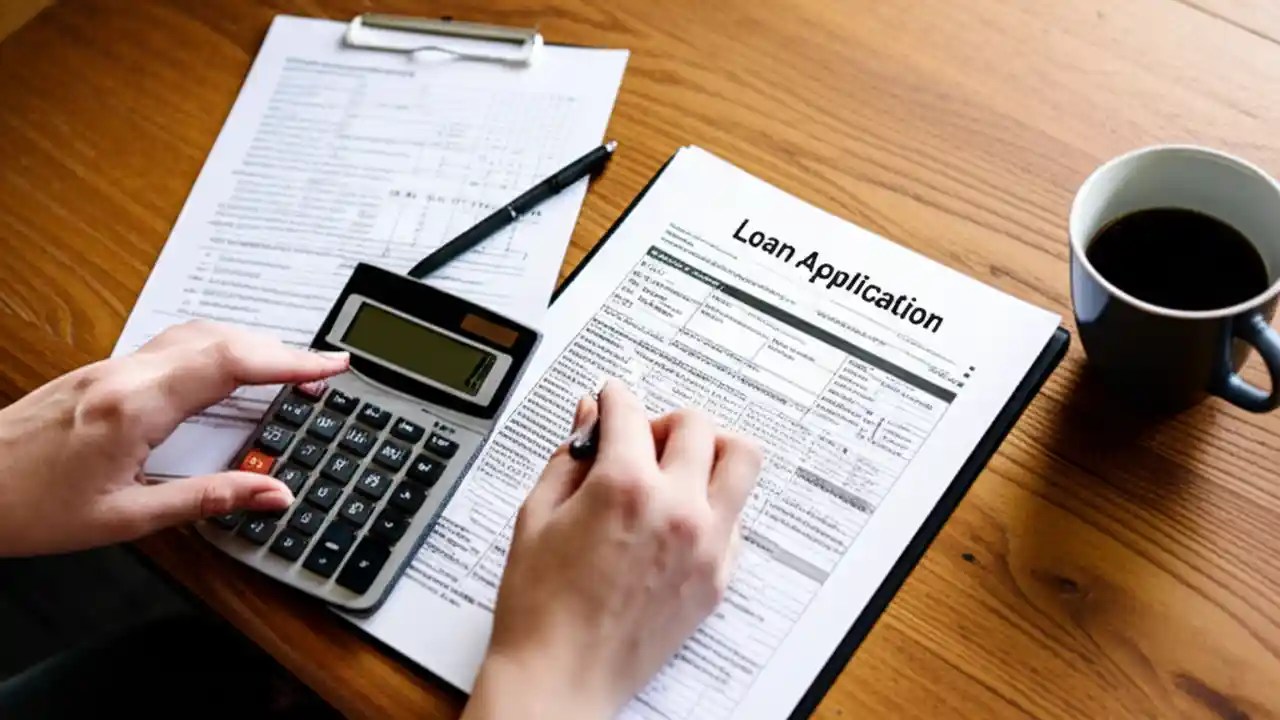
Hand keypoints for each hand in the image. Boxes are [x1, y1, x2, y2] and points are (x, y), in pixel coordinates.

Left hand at [0, 320, 348, 555]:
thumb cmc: (29, 507)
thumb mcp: (127, 517)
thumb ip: (208, 499)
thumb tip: (272, 493)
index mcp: (135, 407)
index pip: (231, 363)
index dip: (290, 360)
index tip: (331, 364)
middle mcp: (124, 375)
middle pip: (221, 338)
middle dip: (281, 350)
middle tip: (325, 369)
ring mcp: (110, 368)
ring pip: (197, 334)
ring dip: (249, 344)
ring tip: (287, 368)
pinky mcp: (101, 374)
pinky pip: (174, 344)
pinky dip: (218, 349)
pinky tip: (229, 369)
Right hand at [464, 380, 762, 719]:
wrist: (560, 677)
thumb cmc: (540, 608)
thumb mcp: (537, 515)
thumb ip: (569, 456)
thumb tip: (589, 415)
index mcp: (624, 486)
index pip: (631, 411)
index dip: (613, 397)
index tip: (609, 399)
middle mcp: (676, 509)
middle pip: (698, 425)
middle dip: (664, 420)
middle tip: (639, 438)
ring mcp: (706, 545)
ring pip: (742, 460)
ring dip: (711, 449)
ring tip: (677, 467)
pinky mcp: (718, 577)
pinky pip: (737, 517)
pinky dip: (713, 502)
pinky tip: (678, 516)